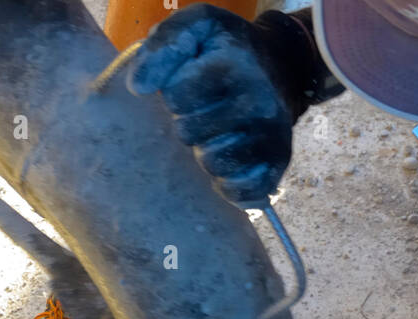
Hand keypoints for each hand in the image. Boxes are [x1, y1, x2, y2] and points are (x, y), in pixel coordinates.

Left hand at [128, 4, 294, 205]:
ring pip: (212, 165)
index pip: (177, 97)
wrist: (280, 66)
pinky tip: (230, 161)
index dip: (176, 92)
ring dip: (206, 153)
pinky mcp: (277, 166)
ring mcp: (271, 137)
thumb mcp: (196, 27)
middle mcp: (258, 103)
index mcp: (234, 66)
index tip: (192, 82)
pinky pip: (238, 192)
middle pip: (189, 134)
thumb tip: (138, 87)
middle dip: (189, 123)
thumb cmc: (226, 49)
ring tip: (218, 133)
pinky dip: (227, 182)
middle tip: (206, 110)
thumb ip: (162, 45)